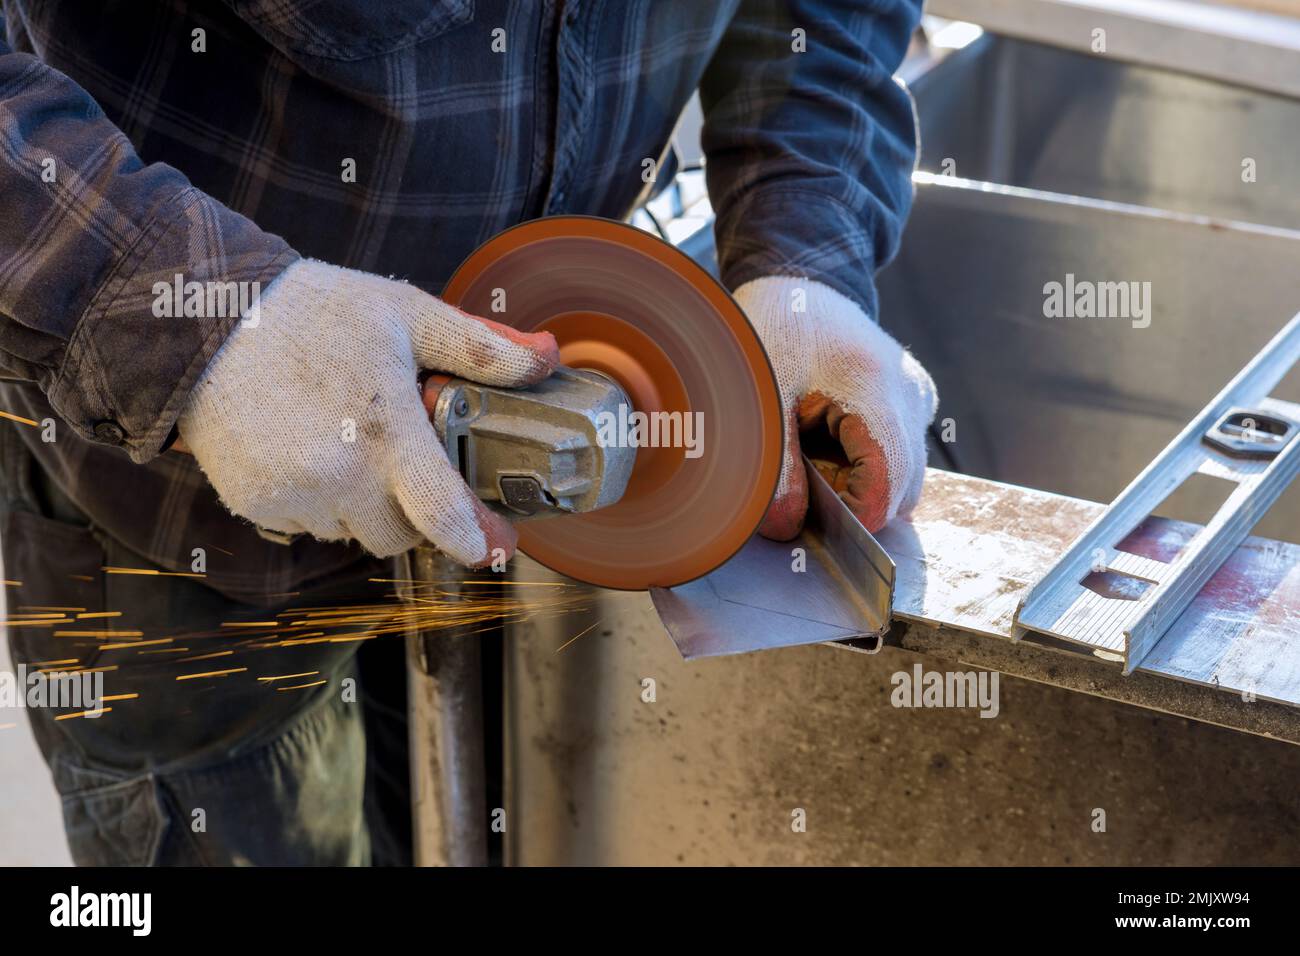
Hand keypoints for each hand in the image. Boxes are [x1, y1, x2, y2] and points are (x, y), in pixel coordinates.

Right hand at [177, 259, 558, 563]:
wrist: (204, 318)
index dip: (474, 540)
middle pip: (400, 536)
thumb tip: (547, 356)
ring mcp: (293, 494)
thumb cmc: (311, 312)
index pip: (441, 515)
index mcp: (387, 431)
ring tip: (352, 446)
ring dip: (363, 508)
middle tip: (409, 470)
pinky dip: (319, 503)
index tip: (493, 546)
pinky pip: (306, 525)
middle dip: (415, 515)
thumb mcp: (406, 313)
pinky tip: (309, 451)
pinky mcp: (255, 503)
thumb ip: (481, 345)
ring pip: (351, 533)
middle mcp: (339, 474)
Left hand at [734, 276, 936, 537]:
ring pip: (904, 474)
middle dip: (853, 500)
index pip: (886, 486)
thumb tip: (788, 529)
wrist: (799, 280)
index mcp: (874, 389)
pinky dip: (864, 459)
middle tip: (802, 476)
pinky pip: (900, 451)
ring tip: (813, 449)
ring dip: (859, 480)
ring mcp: (917, 397)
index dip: (849, 515)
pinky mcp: (914, 399)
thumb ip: (775, 470)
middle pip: (903, 488)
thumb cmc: (775, 332)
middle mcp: (909, 395)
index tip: (809, 513)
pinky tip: (828, 434)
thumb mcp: (762, 400)